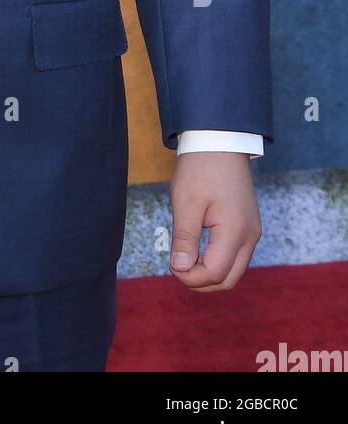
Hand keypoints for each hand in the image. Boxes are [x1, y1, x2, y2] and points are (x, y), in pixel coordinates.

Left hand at [168, 150, 261, 290]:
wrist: (220, 141)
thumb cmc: (201, 168)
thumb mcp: (186, 202)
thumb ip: (185, 238)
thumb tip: (181, 269)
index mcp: (235, 231)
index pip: (214, 273)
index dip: (190, 276)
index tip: (171, 263)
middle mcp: (250, 236)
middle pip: (227, 279)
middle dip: (200, 281)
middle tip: (176, 266)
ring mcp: (252, 232)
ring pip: (233, 271)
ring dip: (209, 273)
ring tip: (185, 258)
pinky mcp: (249, 227)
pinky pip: (235, 257)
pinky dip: (217, 261)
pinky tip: (198, 250)